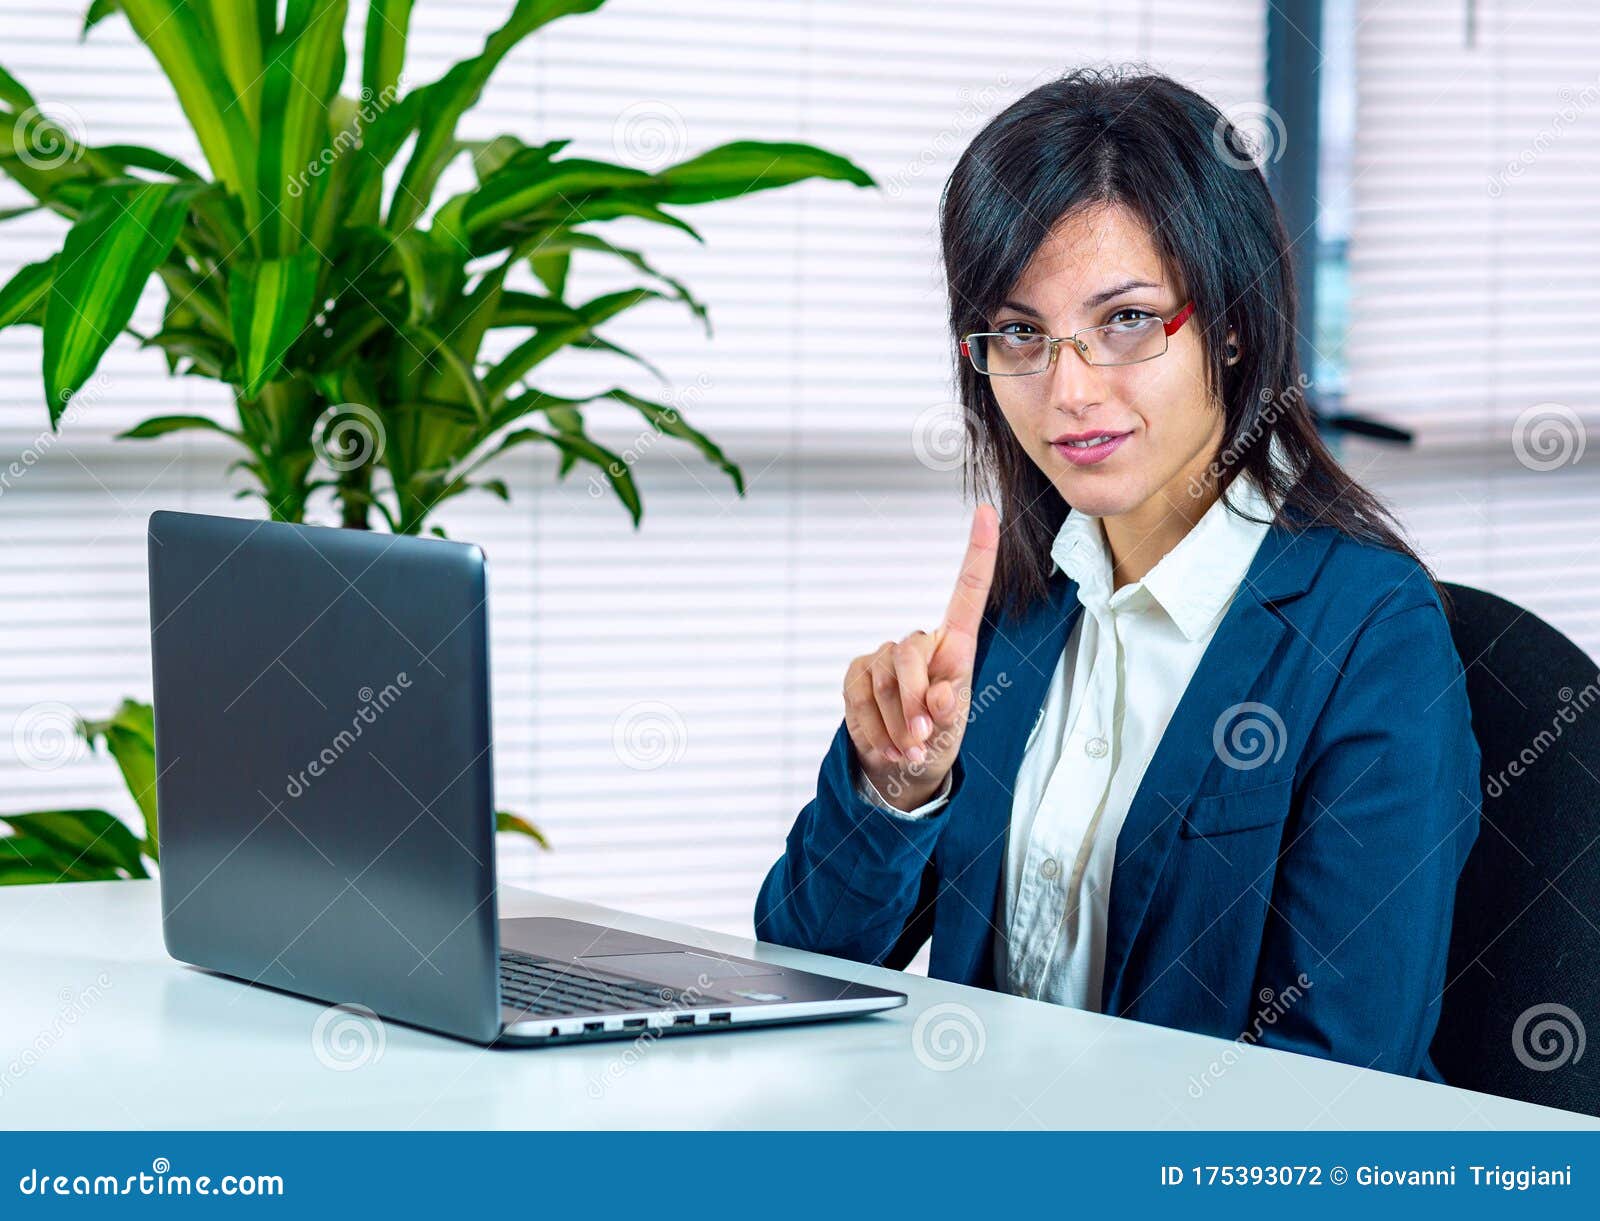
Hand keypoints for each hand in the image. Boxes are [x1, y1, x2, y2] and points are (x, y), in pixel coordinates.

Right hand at [842, 505, 998, 810]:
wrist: (901, 764)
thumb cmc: (937, 736)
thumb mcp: (952, 726)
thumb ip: (947, 709)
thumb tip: (932, 701)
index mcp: (955, 645)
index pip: (967, 592)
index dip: (978, 552)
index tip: (987, 510)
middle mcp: (919, 642)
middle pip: (910, 654)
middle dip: (913, 702)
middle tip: (921, 740)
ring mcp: (883, 656)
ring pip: (883, 680)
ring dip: (896, 726)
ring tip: (908, 750)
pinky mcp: (856, 672)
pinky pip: (858, 697)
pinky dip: (873, 730)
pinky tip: (887, 747)